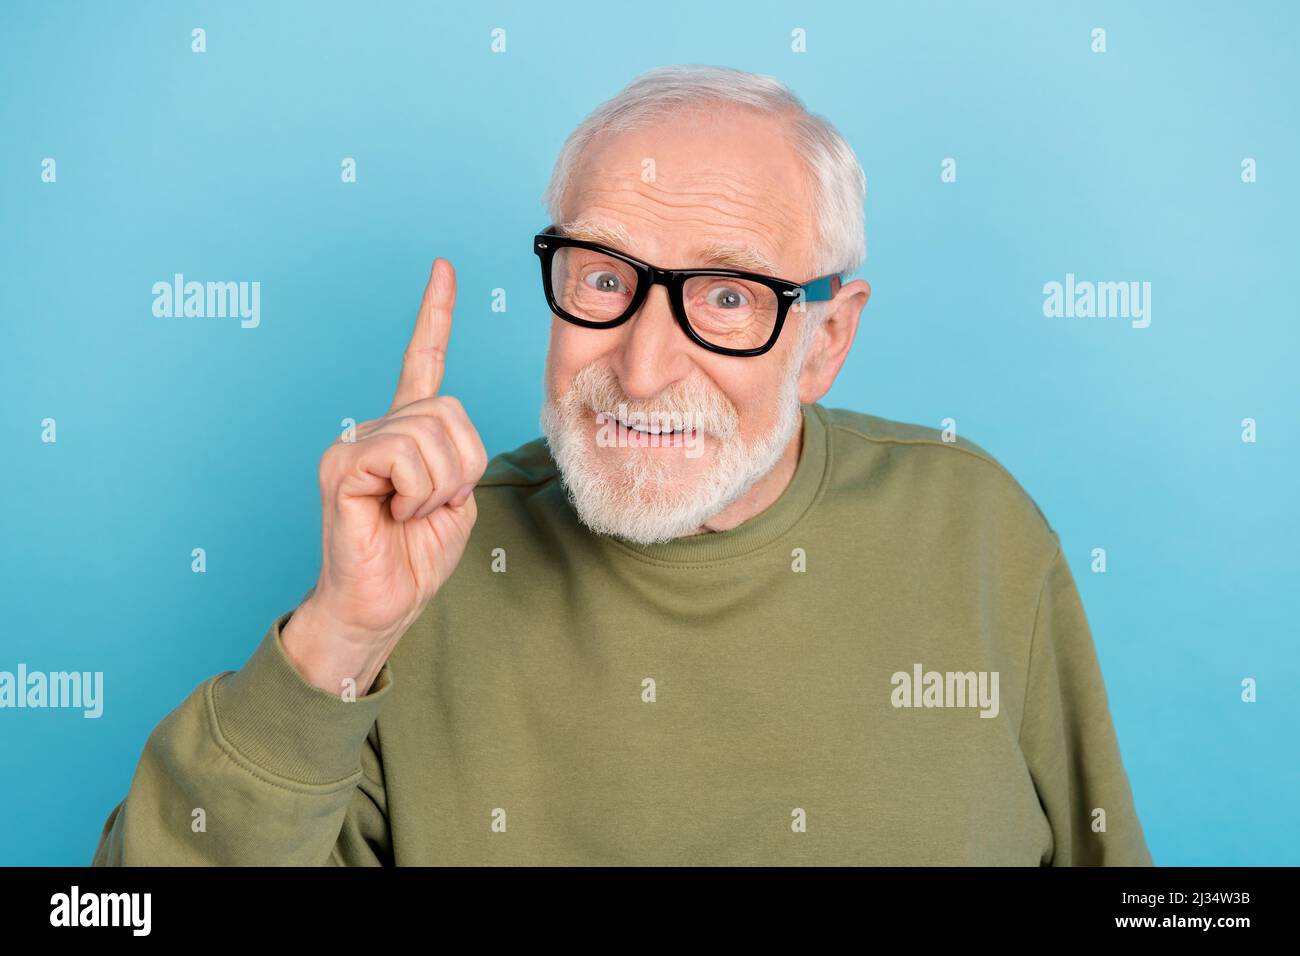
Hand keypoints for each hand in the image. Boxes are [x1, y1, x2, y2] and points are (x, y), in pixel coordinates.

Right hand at [282, 259, 486, 692]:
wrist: (382, 606)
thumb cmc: (415, 558)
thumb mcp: (455, 500)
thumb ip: (457, 455)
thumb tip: (444, 435)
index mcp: (406, 434)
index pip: (422, 362)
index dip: (435, 316)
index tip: (443, 268)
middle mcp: (375, 429)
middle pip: (450, 412)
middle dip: (462, 467)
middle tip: (432, 506)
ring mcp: (353, 445)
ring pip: (430, 432)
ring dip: (439, 485)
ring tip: (410, 513)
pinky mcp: (341, 467)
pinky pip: (402, 455)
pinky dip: (416, 491)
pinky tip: (392, 512)